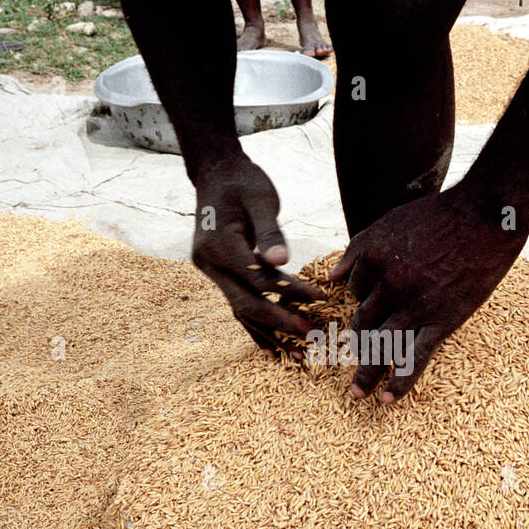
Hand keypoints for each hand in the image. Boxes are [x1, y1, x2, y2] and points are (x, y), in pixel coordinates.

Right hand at [191, 154, 323, 352]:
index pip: (258, 278)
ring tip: (297, 353)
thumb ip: (270, 231)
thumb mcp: (260, 198)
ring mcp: (210, 272)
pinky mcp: (218, 275)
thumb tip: (282, 261)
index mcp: (218, 245)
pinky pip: (238, 305)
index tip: (320, 299)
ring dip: (269, 334)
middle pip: (245, 303)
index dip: (290, 292)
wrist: (215, 174)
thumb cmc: (242, 182)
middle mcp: (209, 264)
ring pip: (240, 311)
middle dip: (280, 323)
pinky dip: (257, 326)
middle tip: (311, 336)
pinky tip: (275, 348)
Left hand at [329, 185, 525, 401]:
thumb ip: (357, 249)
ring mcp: (414, 306)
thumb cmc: (439, 215)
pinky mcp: (441, 321)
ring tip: (356, 392)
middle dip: (358, 339)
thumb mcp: (389, 223)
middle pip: (362, 322)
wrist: (486, 215)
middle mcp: (389, 286)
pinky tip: (386, 399)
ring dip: (366, 372)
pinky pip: (414, 358)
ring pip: (380, 346)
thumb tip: (332, 278)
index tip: (377, 300)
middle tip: (357, 353)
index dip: (363, 297)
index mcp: (374, 259)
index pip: (355, 290)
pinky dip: (399, 382)